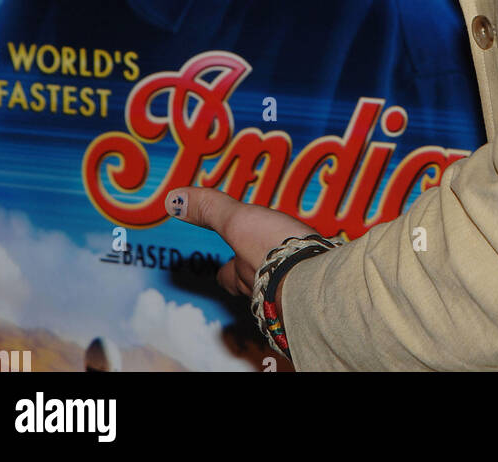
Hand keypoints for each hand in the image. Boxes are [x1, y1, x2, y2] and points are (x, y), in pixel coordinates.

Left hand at [164, 186, 312, 296]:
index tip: (224, 267)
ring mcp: (295, 298)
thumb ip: (212, 210)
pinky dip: (317, 279)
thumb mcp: (239, 222)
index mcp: (245, 276)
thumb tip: (173, 198)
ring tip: (299, 263)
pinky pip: (316, 287)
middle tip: (265, 261)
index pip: (228, 277)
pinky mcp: (324, 294)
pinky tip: (325, 271)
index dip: (226, 270)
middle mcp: (266, 293)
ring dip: (289, 277)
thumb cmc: (275, 254)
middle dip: (259, 274)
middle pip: (256, 286)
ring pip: (286, 289)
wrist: (322, 282)